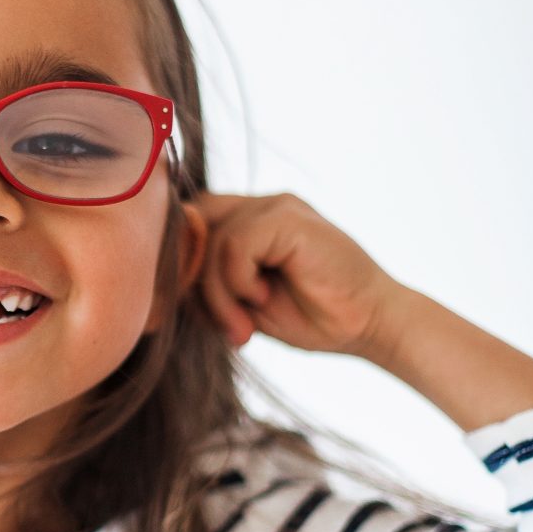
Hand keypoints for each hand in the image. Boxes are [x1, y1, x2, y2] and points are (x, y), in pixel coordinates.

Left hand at [190, 191, 402, 358]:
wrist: (371, 326)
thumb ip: (207, 283)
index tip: (194, 310)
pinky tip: (263, 300)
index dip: (183, 263)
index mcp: (251, 220)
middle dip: (194, 280)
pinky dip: (239, 280)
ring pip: (213, 238)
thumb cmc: (311, 317)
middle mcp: (263, 205)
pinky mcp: (290, 217)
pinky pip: (236, 243)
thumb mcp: (243, 303)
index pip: (193, 222)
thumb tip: (162, 279)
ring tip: (243, 326)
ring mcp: (277, 206)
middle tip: (224, 325)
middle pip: (195, 224)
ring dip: (218, 293)